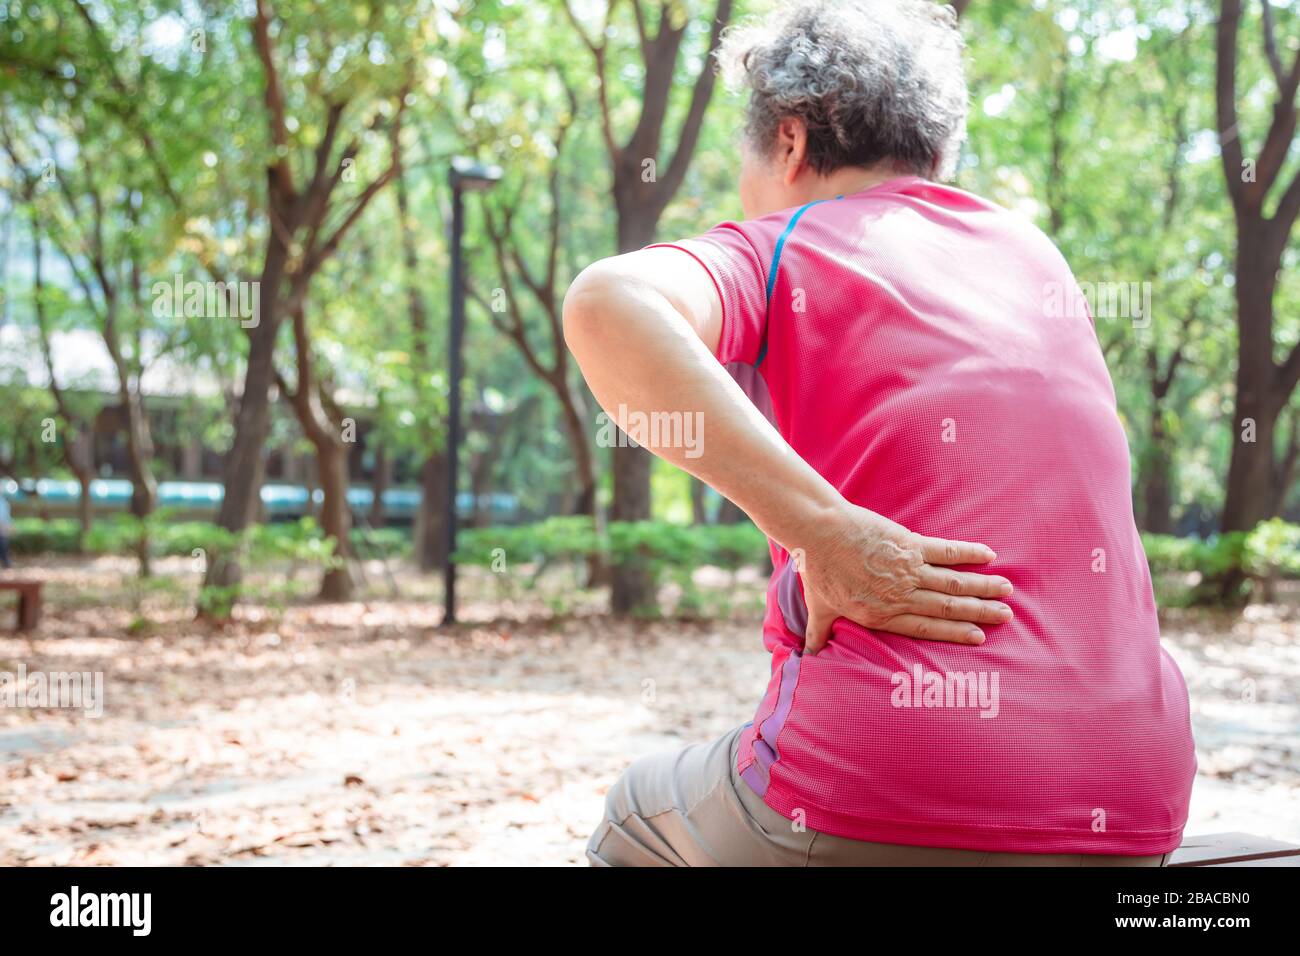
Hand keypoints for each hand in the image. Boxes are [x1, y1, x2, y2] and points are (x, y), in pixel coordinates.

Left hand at [794, 501, 1013, 653]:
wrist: (818, 533)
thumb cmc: (817, 570)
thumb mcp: (818, 608)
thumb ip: (818, 633)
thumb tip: (808, 655)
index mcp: (882, 614)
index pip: (926, 627)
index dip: (955, 632)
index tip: (979, 636)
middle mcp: (900, 596)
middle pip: (948, 607)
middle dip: (979, 612)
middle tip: (1006, 616)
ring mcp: (908, 570)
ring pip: (954, 583)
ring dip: (983, 587)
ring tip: (1006, 591)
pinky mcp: (909, 545)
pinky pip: (947, 552)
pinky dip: (969, 554)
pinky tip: (989, 555)